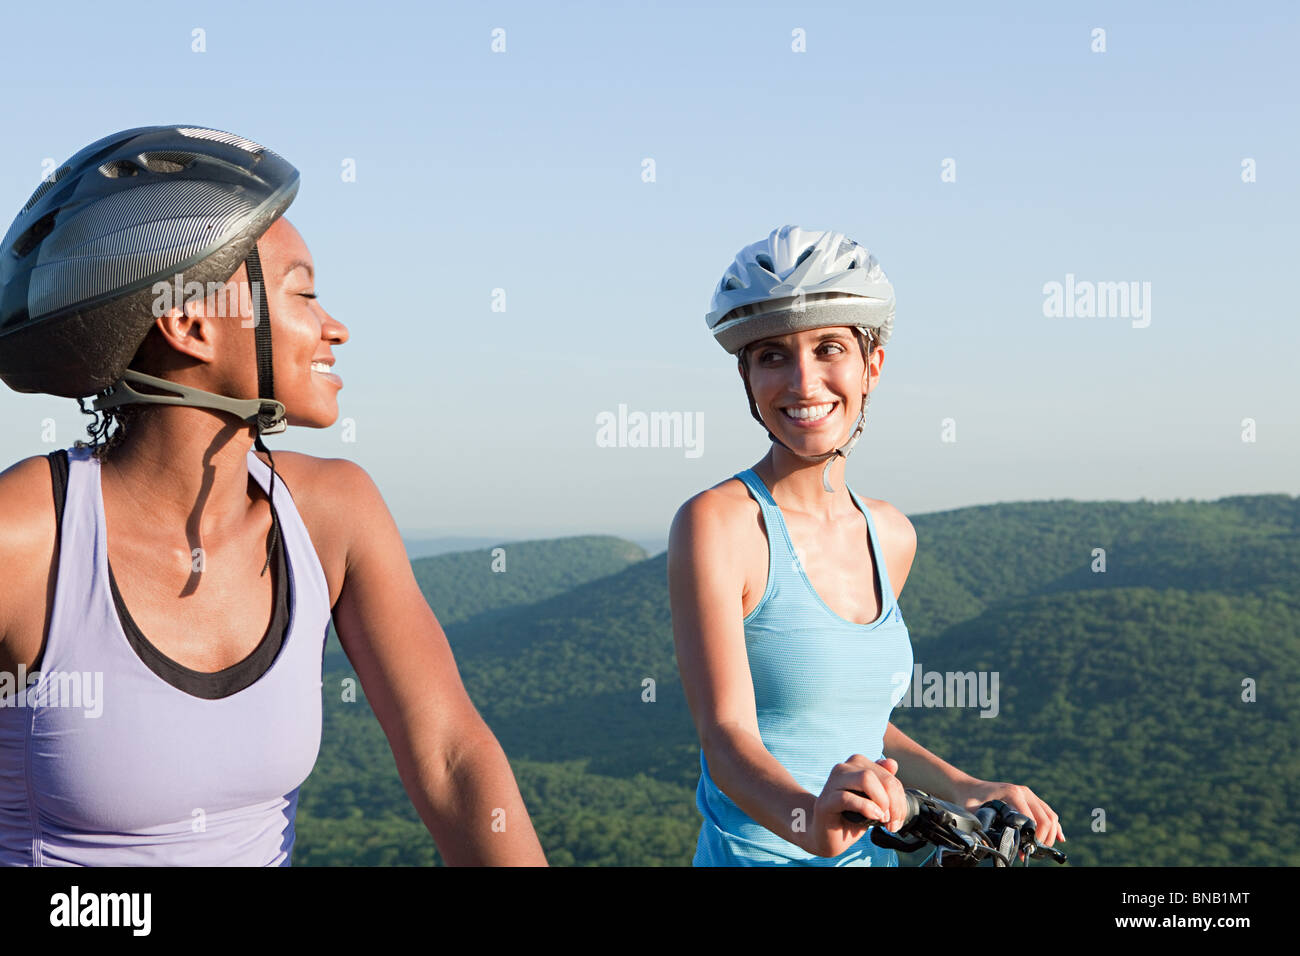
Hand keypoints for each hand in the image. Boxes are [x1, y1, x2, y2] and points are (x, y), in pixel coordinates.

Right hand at [809, 754, 905, 857]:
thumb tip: (892, 763)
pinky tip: (874, 816)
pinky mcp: (825, 801)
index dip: (899, 797)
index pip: (888, 775)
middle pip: (879, 775)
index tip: (898, 817)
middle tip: (892, 822)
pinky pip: (848, 797)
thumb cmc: (850, 818)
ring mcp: (832, 782)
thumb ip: (883, 782)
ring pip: (865, 778)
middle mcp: (844, 768)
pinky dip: (866, 807)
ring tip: (882, 818)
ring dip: (881, 801)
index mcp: (857, 764)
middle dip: (893, 801)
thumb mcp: (873, 801)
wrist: (826, 836)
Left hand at [950, 778, 1064, 850]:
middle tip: (1035, 851)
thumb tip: (987, 843)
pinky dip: (1055, 825)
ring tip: (1042, 848)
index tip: (1026, 849)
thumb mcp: (973, 812)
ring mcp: (1028, 794)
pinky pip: (1047, 812)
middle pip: (1046, 818)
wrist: (968, 787)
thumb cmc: (970, 799)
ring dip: (1051, 833)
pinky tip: (1059, 838)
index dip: (1034, 837)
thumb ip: (981, 825)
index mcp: (1013, 794)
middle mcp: (1024, 792)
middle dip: (1044, 838)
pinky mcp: (1029, 798)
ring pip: (1050, 815)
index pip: (1033, 818)